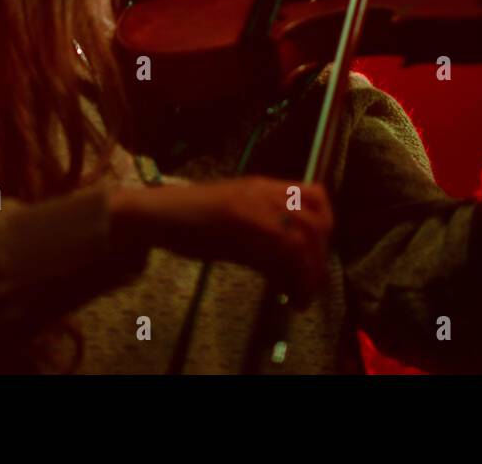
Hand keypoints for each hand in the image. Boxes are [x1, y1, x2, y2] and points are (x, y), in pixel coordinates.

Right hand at [110, 178, 332, 307]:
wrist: (154, 213)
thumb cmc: (189, 223)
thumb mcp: (233, 232)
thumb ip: (262, 248)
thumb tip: (289, 276)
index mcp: (263, 188)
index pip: (316, 195)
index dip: (326, 226)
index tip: (317, 255)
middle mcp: (264, 191)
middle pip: (318, 216)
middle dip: (320, 255)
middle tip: (310, 281)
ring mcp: (253, 202)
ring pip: (304, 233)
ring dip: (310, 269)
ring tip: (302, 293)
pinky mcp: (239, 217)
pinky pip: (282, 244)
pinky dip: (293, 274)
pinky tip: (288, 294)